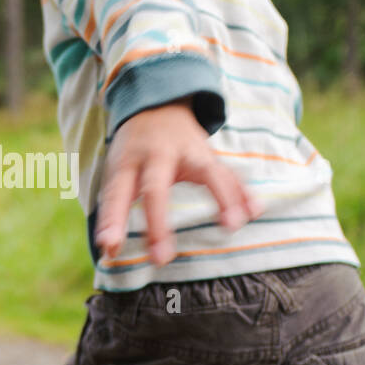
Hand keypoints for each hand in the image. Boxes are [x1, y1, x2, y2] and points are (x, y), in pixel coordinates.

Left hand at [95, 100, 260, 265]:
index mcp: (129, 159)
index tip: (110, 248)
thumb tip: (109, 252)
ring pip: (206, 172)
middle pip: (156, 187)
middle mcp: (158, 154)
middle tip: (161, 259)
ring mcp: (190, 152)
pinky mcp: (211, 156)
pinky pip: (230, 174)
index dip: (113, 220)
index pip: (118, 191)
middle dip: (158, 223)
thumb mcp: (117, 172)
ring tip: (232, 225)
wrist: (158, 105)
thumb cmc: (134, 150)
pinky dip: (243, 192)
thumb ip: (113, 211)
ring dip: (221, 198)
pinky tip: (255, 210)